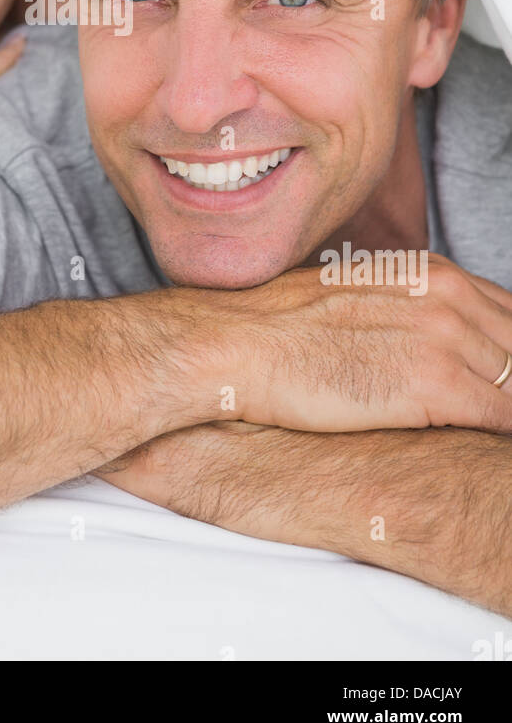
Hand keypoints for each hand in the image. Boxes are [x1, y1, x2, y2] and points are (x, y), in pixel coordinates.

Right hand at [165, 255, 511, 433]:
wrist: (238, 344)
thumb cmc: (281, 332)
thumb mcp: (358, 299)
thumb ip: (407, 314)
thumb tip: (428, 348)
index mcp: (430, 272)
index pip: (509, 314)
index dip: (510, 354)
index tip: (499, 383)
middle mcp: (446, 295)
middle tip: (494, 412)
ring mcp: (443, 337)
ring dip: (508, 408)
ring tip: (490, 436)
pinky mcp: (434, 384)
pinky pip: (503, 416)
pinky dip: (503, 434)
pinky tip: (486, 450)